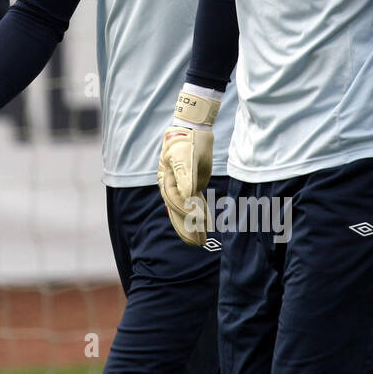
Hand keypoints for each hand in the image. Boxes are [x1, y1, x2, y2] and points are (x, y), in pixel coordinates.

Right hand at [157, 89, 219, 246]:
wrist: (192, 128)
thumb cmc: (187, 141)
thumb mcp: (186, 157)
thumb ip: (186, 177)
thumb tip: (188, 197)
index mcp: (167, 180)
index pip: (175, 201)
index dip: (185, 212)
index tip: (197, 223)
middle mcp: (172, 185)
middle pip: (178, 210)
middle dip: (187, 228)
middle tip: (197, 244)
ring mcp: (182, 185)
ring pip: (186, 209)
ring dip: (193, 225)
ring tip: (201, 241)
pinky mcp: (192, 184)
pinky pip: (195, 202)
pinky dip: (199, 214)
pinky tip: (205, 225)